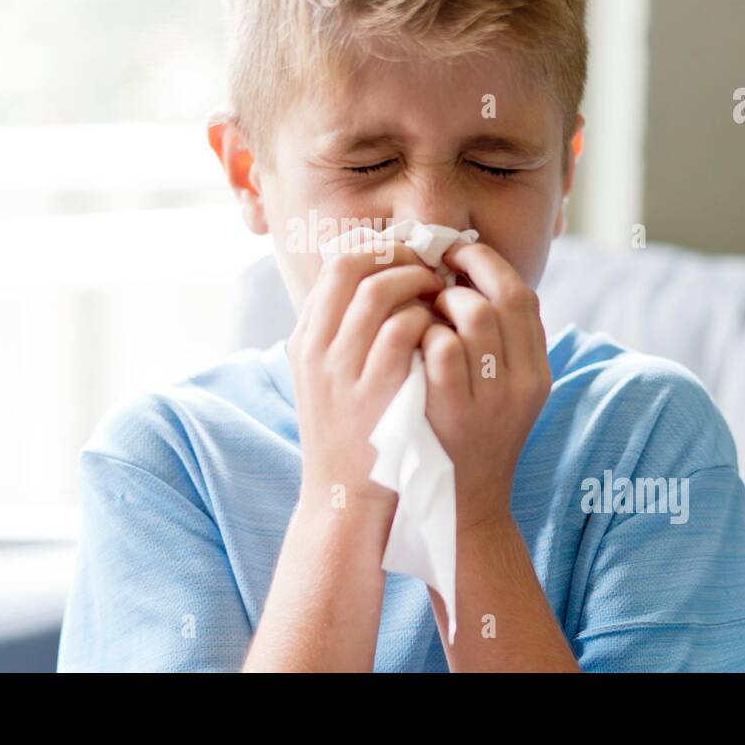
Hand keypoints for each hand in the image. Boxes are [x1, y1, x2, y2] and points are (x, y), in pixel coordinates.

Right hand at [287, 242, 445, 520]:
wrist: (344, 496)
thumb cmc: (347, 432)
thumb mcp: (324, 377)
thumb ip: (339, 332)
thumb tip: (370, 280)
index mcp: (305, 339)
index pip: (335, 266)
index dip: (376, 249)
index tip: (406, 254)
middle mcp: (317, 348)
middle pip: (354, 268)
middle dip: (398, 257)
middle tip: (429, 266)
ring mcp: (343, 370)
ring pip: (379, 292)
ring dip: (416, 283)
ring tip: (438, 293)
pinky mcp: (376, 392)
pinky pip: (402, 331)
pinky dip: (425, 319)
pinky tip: (439, 328)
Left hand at [420, 242, 552, 531]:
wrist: (456, 509)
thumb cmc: (465, 439)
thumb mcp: (497, 393)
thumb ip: (492, 345)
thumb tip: (466, 279)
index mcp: (536, 373)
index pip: (523, 296)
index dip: (490, 265)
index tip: (458, 254)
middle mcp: (523, 382)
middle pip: (505, 298)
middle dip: (466, 273)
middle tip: (433, 270)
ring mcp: (491, 397)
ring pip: (475, 315)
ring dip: (442, 301)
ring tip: (421, 310)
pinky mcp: (454, 411)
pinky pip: (442, 347)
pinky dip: (423, 333)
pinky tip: (408, 341)